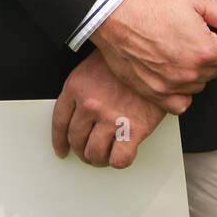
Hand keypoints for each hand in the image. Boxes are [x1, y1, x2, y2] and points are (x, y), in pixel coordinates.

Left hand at [51, 47, 189, 167]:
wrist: (157, 56)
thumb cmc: (127, 58)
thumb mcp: (94, 65)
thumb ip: (81, 89)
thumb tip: (76, 116)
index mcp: (77, 87)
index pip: (60, 122)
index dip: (59, 141)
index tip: (62, 150)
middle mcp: (90, 104)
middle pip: (76, 140)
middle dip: (81, 150)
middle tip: (87, 152)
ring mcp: (111, 117)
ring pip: (94, 153)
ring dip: (98, 159)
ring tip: (104, 156)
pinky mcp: (134, 128)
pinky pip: (119, 159)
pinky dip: (119, 160)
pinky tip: (121, 153)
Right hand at [92, 0, 216, 107]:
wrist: (113, 15)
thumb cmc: (150, 4)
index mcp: (205, 50)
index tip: (209, 32)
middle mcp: (191, 73)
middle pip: (216, 71)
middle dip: (209, 55)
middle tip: (189, 37)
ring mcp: (172, 86)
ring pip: (199, 86)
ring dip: (195, 73)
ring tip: (177, 51)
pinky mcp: (154, 93)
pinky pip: (180, 104)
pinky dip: (180, 92)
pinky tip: (172, 74)